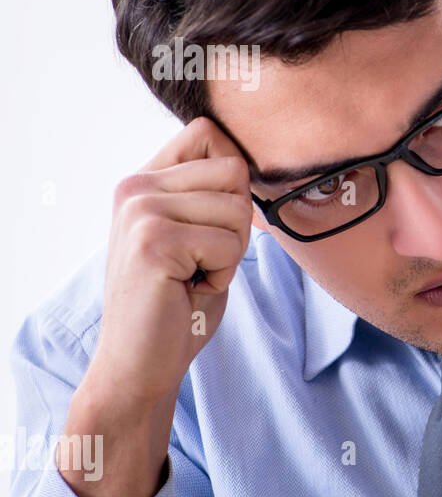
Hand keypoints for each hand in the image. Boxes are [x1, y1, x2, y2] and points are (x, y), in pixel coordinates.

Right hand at [64, 117, 251, 496]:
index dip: (232, 181)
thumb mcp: (198, 235)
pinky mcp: (152, 241)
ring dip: (230, 254)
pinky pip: (230, 243)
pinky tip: (188, 290)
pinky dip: (223, 274)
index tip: (212, 224)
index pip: (210, 133)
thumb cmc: (180, 302)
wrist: (142, 362)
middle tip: (200, 262)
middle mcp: (134, 186)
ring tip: (192, 277)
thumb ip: (213, 193)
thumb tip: (252, 158)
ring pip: (238, 210)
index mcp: (143, 178)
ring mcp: (140, 210)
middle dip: (236, 227)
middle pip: (235, 173)